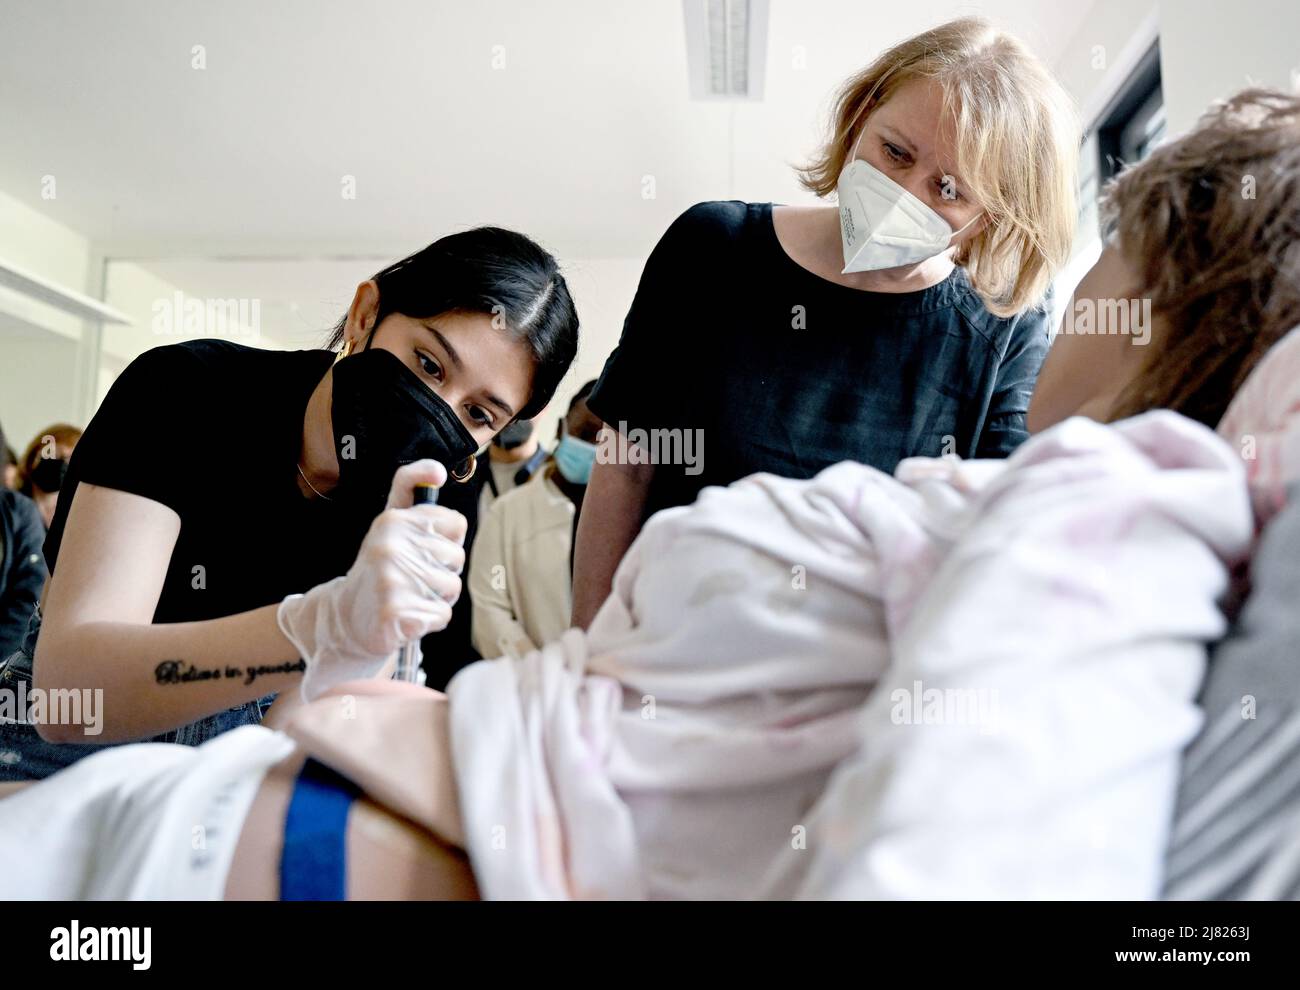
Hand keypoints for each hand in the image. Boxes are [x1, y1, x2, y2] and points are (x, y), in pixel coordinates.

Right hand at [278, 459, 468, 700]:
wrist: (347, 617)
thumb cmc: (380, 567)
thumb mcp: (391, 522)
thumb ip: (410, 488)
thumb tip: (436, 469)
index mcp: (392, 520)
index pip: (456, 523)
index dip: (445, 539)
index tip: (422, 548)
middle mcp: (389, 545)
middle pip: (457, 557)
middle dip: (442, 571)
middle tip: (412, 577)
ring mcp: (390, 579)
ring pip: (452, 588)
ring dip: (437, 597)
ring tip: (409, 596)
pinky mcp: (395, 612)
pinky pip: (442, 615)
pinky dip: (430, 620)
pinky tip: (407, 615)